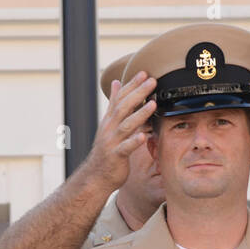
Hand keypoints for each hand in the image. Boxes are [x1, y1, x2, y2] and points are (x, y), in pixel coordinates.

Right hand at [79, 72, 157, 190]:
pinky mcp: (116, 156)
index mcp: (109, 120)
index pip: (120, 98)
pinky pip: (125, 148)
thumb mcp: (108, 123)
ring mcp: (112, 142)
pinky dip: (134, 141)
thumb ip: (113, 103)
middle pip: (123, 107)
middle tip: (152, 81)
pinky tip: (144, 136)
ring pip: (126, 125)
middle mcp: (109, 128)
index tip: (143, 73)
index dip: (131, 85)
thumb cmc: (107, 149)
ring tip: (153, 105)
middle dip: (138, 93)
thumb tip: (115, 82)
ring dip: (140, 114)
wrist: (96, 175)